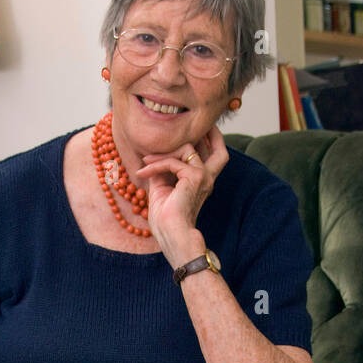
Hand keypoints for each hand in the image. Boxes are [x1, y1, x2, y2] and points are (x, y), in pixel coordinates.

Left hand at [133, 124, 228, 268]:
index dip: (206, 142)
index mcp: (202, 182)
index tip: (188, 132)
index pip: (213, 157)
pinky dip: (155, 165)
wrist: (172, 235)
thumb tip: (155, 157)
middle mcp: (207, 179)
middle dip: (208, 133)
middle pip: (219, 150)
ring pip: (185, 149)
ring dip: (161, 154)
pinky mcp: (195, 176)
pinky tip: (143, 172)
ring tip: (145, 162)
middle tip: (189, 126)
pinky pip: (171, 162)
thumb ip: (163, 171)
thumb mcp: (162, 189)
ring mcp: (203, 177)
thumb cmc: (166, 220)